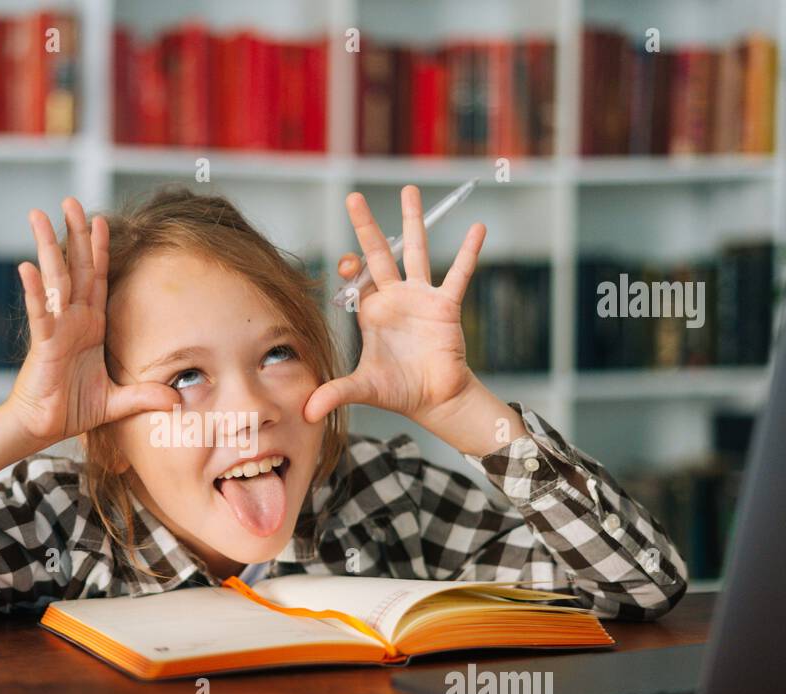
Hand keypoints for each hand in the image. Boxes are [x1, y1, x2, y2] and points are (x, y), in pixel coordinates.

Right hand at [10, 197, 177, 444]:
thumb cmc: (72, 409)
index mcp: (91, 326)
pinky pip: (39, 312)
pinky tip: (27, 266)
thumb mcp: (118, 402)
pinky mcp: (43, 343)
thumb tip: (176, 400)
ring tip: (39, 217)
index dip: (99, 250)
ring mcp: (56, 327)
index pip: (98, 279)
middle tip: (70, 201)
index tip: (101, 220)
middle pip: (75, 268)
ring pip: (55, 280)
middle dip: (74, 234)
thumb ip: (144, 395)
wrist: (44, 428)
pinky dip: (35, 291)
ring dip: (49, 247)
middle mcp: (73, 320)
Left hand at [304, 186, 486, 426]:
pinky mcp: (446, 306)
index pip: (357, 279)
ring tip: (410, 190)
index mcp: (372, 312)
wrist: (435, 399)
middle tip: (353, 197)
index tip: (346, 264)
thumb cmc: (399, 391)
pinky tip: (478, 227)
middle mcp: (395, 298)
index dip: (350, 268)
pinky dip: (469, 252)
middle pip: (379, 254)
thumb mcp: (364, 389)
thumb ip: (336, 394)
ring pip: (417, 252)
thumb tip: (307, 412)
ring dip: (413, 221)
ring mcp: (421, 298)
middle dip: (366, 226)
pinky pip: (459, 274)